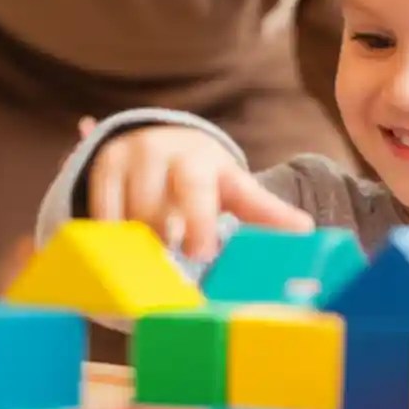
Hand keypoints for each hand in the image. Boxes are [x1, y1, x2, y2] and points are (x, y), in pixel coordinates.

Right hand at [83, 118, 312, 260]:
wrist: (156, 141)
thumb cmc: (203, 178)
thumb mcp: (234, 189)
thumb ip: (265, 212)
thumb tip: (305, 231)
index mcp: (207, 161)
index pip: (207, 188)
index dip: (203, 221)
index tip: (204, 253)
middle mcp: (168, 152)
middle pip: (164, 203)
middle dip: (172, 234)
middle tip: (179, 266)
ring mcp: (132, 157)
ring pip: (133, 215)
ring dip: (143, 246)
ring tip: (156, 262)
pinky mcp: (103, 167)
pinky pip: (103, 216)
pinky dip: (112, 242)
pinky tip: (124, 256)